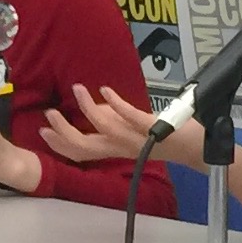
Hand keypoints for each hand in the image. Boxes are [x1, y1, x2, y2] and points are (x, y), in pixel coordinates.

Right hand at [42, 84, 204, 168]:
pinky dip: (116, 103)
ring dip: (87, 108)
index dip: (60, 144)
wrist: (198, 149)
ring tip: (77, 89)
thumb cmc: (167, 138)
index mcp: (116, 150)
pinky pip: (131, 117)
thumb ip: (115, 121)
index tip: (43, 131)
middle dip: (63, 131)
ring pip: (104, 128)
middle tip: (50, 113)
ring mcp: (137, 138)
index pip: (81, 152)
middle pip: (84, 147)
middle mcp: (122, 148)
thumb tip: (96, 106)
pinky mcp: (152, 127)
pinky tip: (106, 90)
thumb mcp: (134, 132)